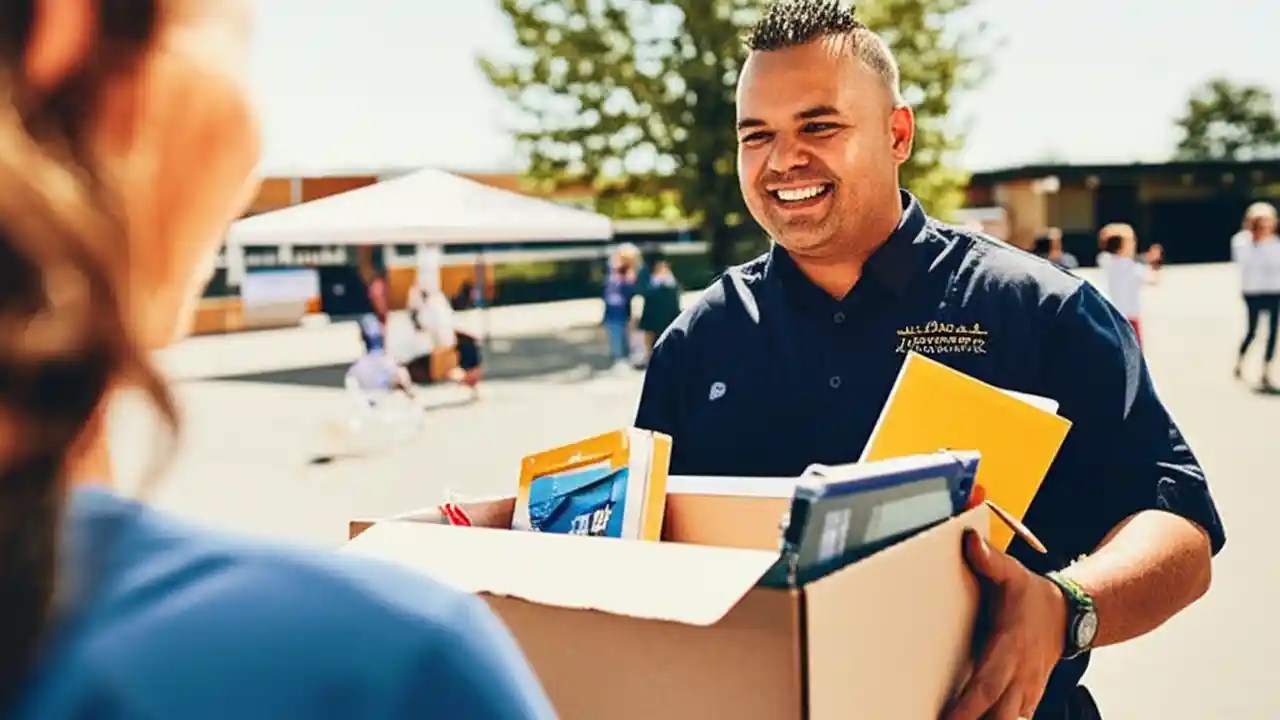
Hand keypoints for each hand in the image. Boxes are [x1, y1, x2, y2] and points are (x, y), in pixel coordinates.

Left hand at [943, 530, 1067, 719]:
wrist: (1070, 615)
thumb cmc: (1033, 597)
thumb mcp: (1013, 573)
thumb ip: (990, 560)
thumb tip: (970, 543)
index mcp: (1009, 649)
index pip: (986, 686)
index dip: (966, 707)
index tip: (946, 718)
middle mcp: (1019, 675)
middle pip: (996, 715)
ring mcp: (1025, 690)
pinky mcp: (1027, 697)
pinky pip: (1014, 719)